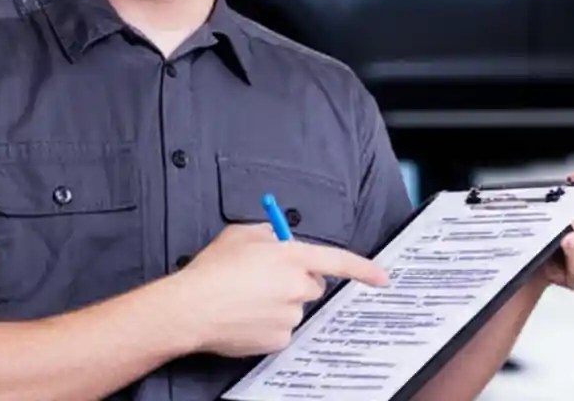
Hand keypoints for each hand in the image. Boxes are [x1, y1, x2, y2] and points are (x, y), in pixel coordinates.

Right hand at [165, 223, 389, 357]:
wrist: (191, 307)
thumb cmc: (211, 270)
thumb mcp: (241, 235)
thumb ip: (268, 234)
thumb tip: (277, 240)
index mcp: (291, 256)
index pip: (339, 261)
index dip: (364, 269)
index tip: (382, 277)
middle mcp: (296, 286)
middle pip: (313, 285)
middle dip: (297, 282)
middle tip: (268, 280)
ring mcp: (289, 315)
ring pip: (295, 308)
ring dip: (280, 303)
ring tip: (247, 299)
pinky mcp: (278, 339)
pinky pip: (282, 329)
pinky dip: (268, 324)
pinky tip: (246, 316)